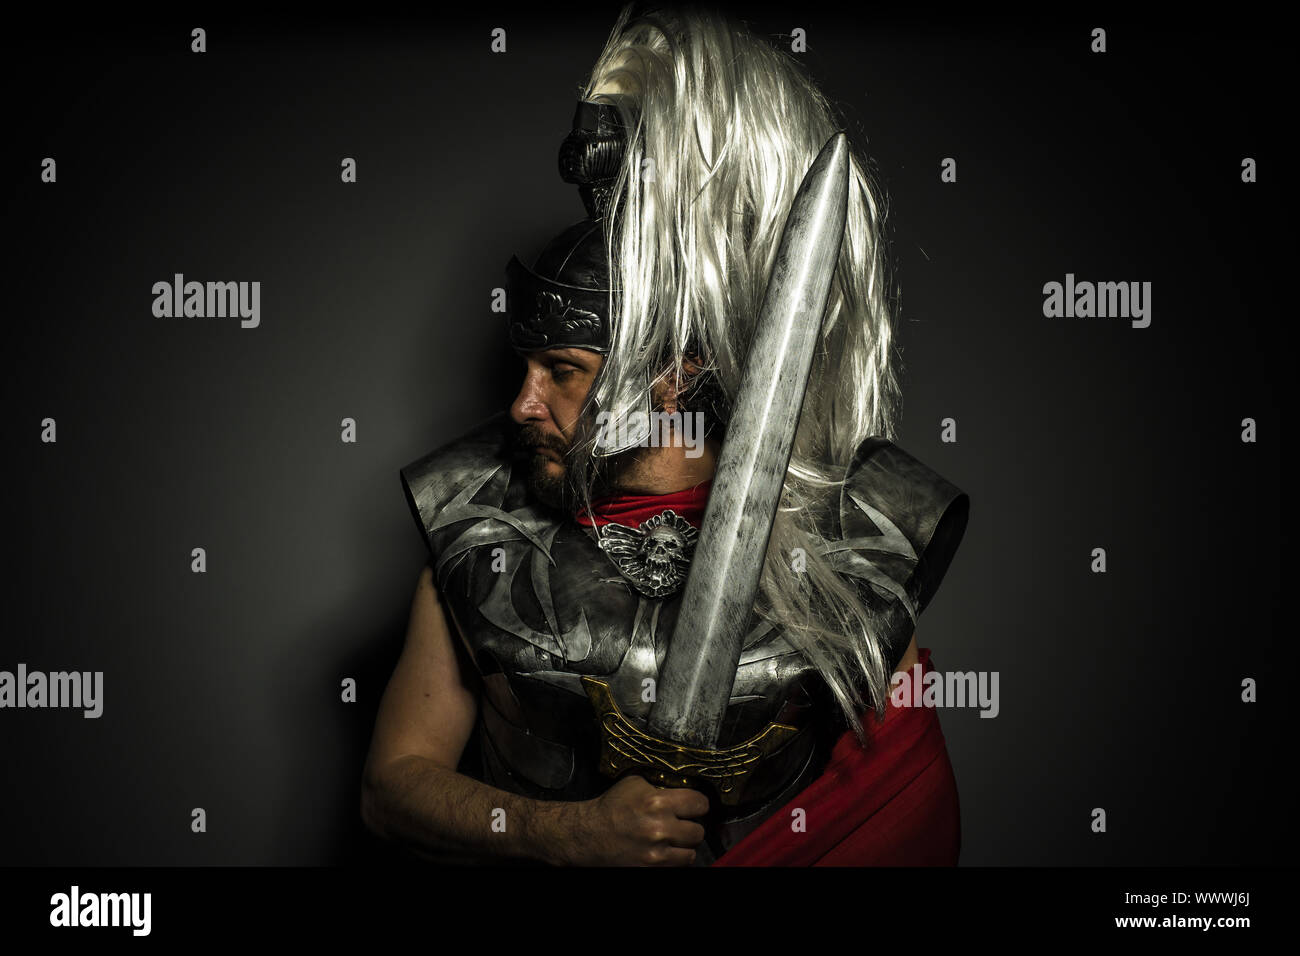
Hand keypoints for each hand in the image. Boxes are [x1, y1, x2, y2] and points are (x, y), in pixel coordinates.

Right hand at [560, 774, 710, 865]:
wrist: (589, 835)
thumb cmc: (612, 807)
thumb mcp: (635, 784)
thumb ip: (661, 785)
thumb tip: (685, 786)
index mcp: (658, 802)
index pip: (700, 804)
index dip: (699, 804)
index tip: (695, 806)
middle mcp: (660, 828)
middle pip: (699, 831)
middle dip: (691, 826)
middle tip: (682, 824)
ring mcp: (656, 853)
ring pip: (692, 853)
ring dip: (685, 846)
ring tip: (674, 839)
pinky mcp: (651, 868)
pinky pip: (678, 866)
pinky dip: (675, 859)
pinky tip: (666, 850)